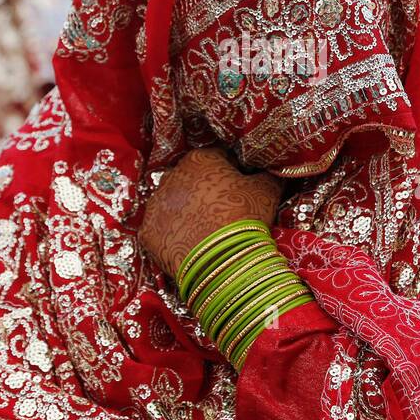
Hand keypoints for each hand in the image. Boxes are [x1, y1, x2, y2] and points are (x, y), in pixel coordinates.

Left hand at [139, 148, 282, 277]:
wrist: (221, 261)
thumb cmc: (244, 217)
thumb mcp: (266, 191)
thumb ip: (267, 175)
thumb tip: (272, 170)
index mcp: (199, 159)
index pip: (218, 158)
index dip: (233, 172)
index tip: (242, 188)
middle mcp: (171, 176)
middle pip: (192, 180)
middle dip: (205, 190)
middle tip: (224, 211)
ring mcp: (155, 205)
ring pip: (173, 204)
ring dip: (186, 211)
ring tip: (205, 230)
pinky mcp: (147, 233)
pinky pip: (161, 229)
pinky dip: (173, 234)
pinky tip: (189, 244)